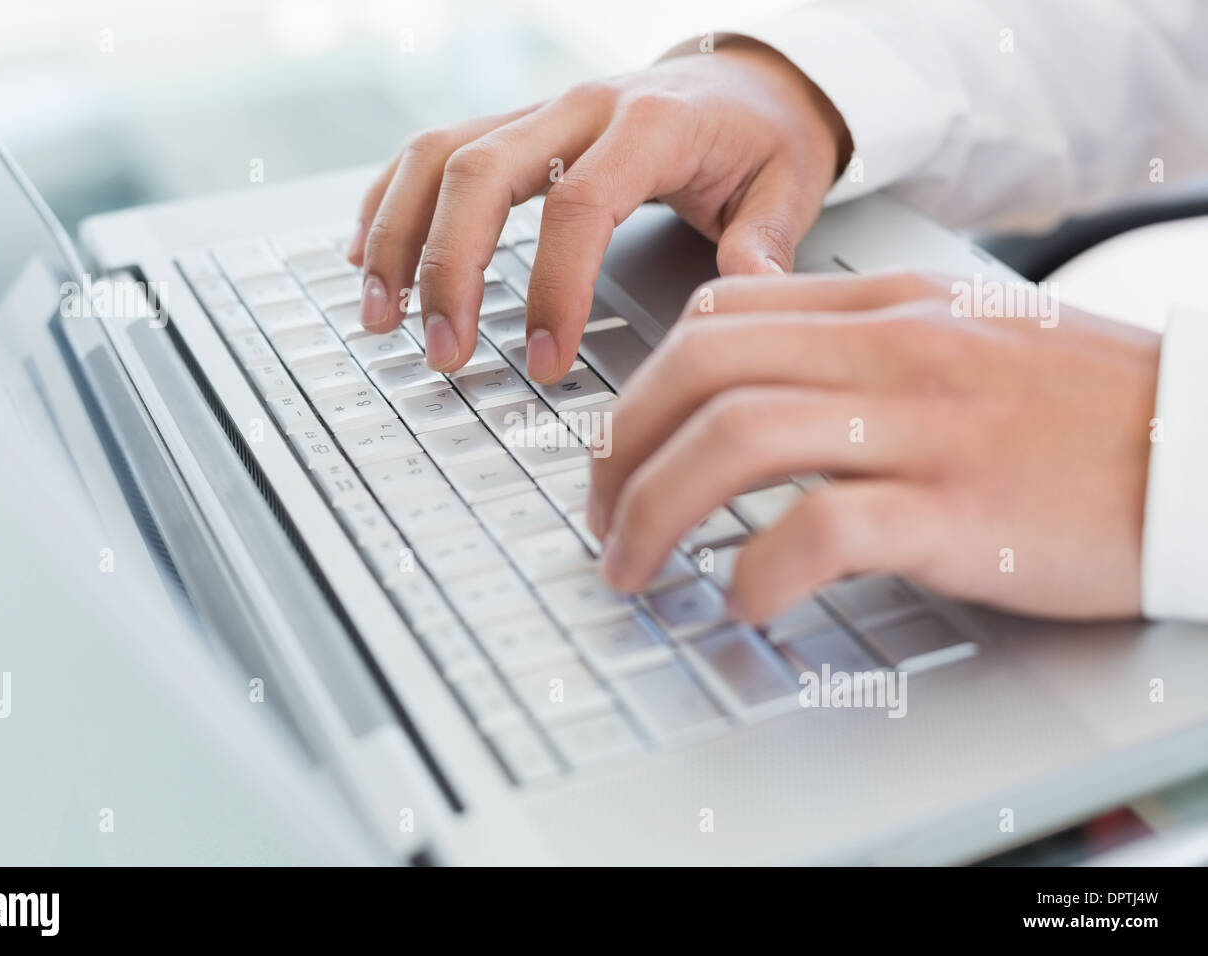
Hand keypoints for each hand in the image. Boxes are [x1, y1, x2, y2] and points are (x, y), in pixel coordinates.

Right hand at [348, 38, 850, 380]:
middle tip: (444, 351)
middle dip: (449, 269)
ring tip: (380, 314)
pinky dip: (391, 202)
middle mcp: (581, 108)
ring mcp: (540, 112)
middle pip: (482, 173)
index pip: (579, 204)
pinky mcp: (515, 127)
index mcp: (651, 124)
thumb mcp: (790, 182)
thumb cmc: (762, 136)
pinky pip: (433, 151)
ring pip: (440, 156)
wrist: (746, 78)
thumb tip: (747, 295)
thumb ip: (766, 240)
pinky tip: (369, 255)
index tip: (545, 361)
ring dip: (399, 236)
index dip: (554, 288)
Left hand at [587, 272, 1160, 621]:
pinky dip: (757, 569)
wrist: (1204, 449)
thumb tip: (748, 376)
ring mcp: (926, 428)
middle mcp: (895, 353)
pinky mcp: (960, 512)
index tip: (616, 446)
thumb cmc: (1081, 406)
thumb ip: (857, 344)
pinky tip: (741, 601)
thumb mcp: (965, 336)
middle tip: (597, 515)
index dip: (640, 387)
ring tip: (632, 566)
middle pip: (703, 372)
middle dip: (619, 448)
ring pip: (737, 440)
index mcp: (889, 308)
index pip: (718, 319)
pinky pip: (820, 528)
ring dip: (655, 510)